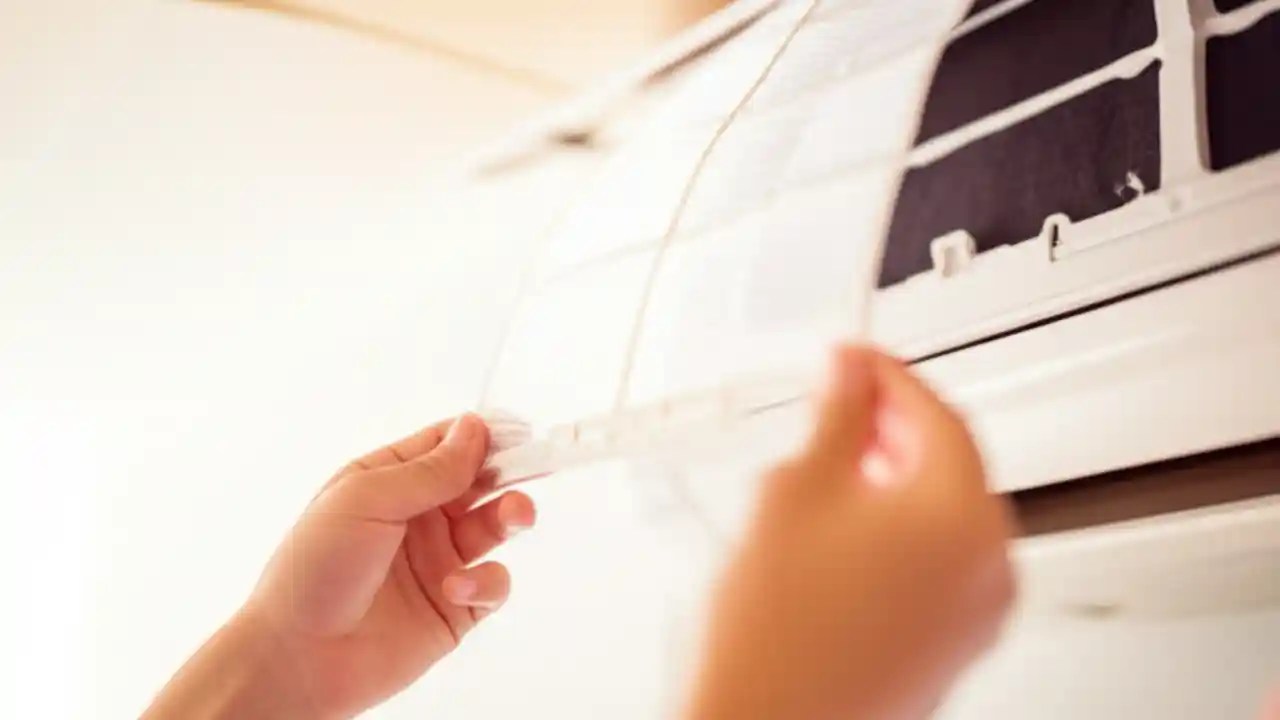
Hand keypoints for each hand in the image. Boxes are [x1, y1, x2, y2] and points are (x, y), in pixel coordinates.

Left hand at [144, 415, 535, 718]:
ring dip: (511, 515)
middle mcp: (418, 517)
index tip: (520, 430)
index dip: (485, 434)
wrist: (298, 659)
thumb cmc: (314, 571)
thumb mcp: (366, 500)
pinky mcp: (454, 607)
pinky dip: (486, 581)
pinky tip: (457, 588)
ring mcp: (438, 561)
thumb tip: (475, 429)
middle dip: (511, 471)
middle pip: (481, 481)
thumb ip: (429, 470)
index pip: (448, 444)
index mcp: (389, 480)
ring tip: (515, 517)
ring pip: (495, 525)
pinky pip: (493, 584)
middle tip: (539, 463)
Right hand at [685, 347, 1015, 719]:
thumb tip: (851, 376)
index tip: (856, 361)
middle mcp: (989, 567)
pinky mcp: (955, 649)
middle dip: (897, 428)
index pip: (940, 415)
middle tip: (844, 405)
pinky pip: (942, 567)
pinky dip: (905, 536)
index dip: (890, 377)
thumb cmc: (778, 632)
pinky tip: (847, 536)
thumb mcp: (797, 489)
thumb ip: (836, 416)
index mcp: (962, 516)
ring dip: (900, 482)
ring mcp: (977, 615)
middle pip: (954, 466)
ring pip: (947, 519)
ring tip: (836, 470)